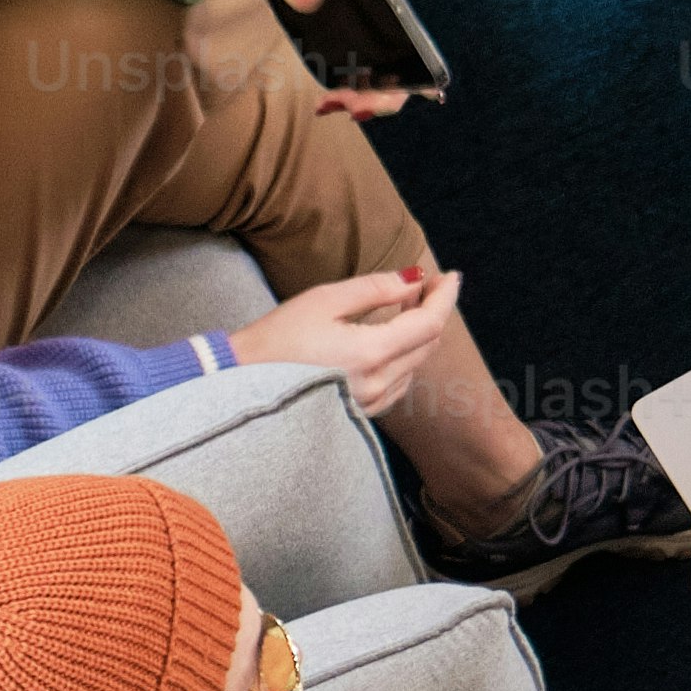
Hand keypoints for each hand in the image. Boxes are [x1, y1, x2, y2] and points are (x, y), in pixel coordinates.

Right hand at [231, 264, 464, 423]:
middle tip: (424, 284)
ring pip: (415, 365)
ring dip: (418, 334)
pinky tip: (388, 340)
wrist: (240, 389)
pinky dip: (403, 357)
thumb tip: (414, 278)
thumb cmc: (275, 340)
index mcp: (370, 354)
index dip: (444, 296)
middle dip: (432, 310)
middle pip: (427, 344)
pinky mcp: (361, 414)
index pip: (428, 324)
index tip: (450, 276)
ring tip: (404, 305)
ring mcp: (370, 405)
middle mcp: (377, 385)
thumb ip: (375, 289)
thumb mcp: (323, 300)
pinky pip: (398, 383)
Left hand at [234, 0, 406, 116]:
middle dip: (379, 95)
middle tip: (344, 108)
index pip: (404, 35)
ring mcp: (358, 16)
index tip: (370, 96)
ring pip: (379, 66)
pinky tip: (327, 99)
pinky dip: (348, 85)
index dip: (400, 75)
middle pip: (397, 60)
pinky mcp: (342, 23)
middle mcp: (371, 4)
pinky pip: (357, 61)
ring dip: (363, 94)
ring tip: (329, 106)